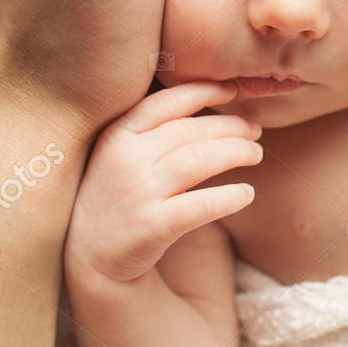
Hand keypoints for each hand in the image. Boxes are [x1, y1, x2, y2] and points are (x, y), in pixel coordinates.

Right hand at [65, 81, 262, 285]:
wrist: (91, 256)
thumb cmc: (115, 197)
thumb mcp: (119, 155)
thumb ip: (150, 132)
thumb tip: (206, 107)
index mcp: (118, 134)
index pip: (167, 102)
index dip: (204, 91)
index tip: (232, 91)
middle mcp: (127, 158)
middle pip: (190, 131)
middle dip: (230, 126)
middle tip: (254, 130)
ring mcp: (139, 192)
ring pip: (200, 160)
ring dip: (236, 152)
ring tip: (256, 154)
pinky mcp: (153, 226)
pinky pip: (202, 205)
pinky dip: (230, 196)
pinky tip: (247, 193)